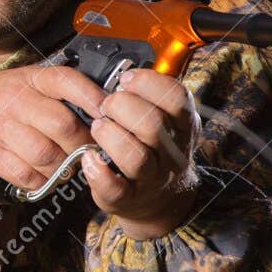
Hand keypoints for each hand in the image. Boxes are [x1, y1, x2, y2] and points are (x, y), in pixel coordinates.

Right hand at [0, 65, 107, 193]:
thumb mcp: (23, 82)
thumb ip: (56, 92)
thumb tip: (103, 108)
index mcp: (30, 80)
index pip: (68, 81)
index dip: (93, 97)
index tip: (109, 113)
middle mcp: (17, 101)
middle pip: (63, 125)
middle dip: (82, 144)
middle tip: (89, 152)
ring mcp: (3, 129)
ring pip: (47, 155)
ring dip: (62, 167)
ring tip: (65, 167)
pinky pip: (27, 175)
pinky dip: (41, 181)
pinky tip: (43, 176)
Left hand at [83, 67, 199, 239]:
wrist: (162, 198)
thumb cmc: (156, 148)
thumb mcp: (167, 120)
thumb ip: (151, 97)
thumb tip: (121, 73)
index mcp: (182, 125)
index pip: (176, 98)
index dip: (147, 83)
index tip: (125, 79)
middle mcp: (171, 152)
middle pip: (153, 125)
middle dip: (123, 106)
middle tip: (107, 104)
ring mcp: (151, 178)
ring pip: (136, 158)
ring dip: (111, 136)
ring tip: (98, 126)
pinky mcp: (128, 198)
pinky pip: (115, 188)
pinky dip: (98, 172)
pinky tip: (88, 158)